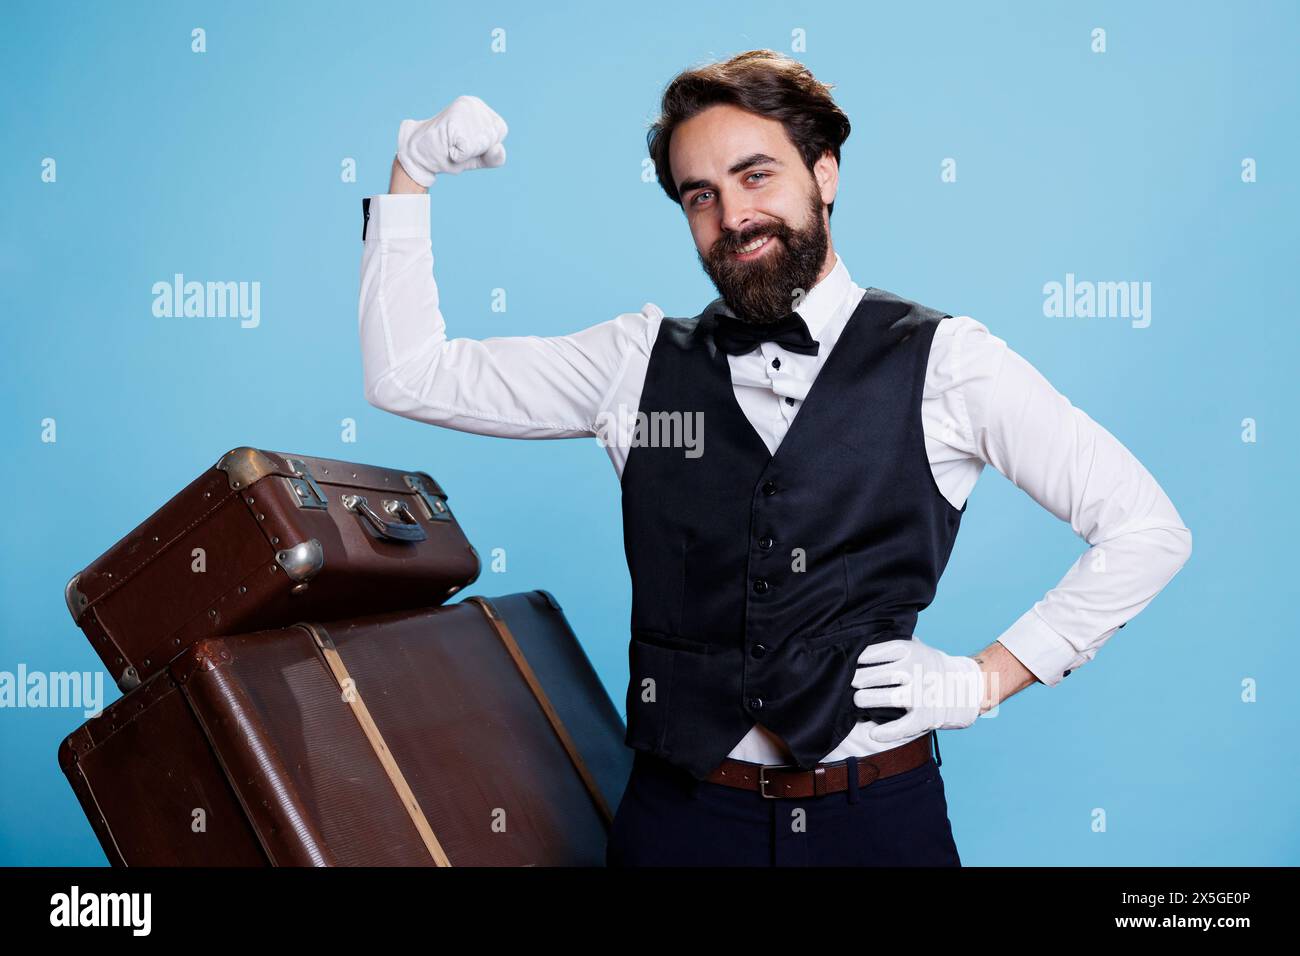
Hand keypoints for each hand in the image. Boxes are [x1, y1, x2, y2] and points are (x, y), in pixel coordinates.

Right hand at [395, 94, 507, 187]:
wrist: (420, 155)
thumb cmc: (450, 154)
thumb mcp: (478, 159)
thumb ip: (494, 158)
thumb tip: (499, 149)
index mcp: (481, 108)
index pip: (500, 132)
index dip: (486, 146)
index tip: (467, 143)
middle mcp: (473, 103)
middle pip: (492, 138)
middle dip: (476, 150)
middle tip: (457, 144)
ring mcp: (463, 108)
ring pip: (481, 144)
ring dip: (466, 153)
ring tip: (452, 144)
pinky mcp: (453, 118)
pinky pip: (468, 149)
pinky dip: (459, 155)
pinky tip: (447, 146)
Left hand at [851, 635, 984, 742]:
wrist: (965, 686)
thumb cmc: (929, 665)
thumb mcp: (915, 646)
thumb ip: (893, 640)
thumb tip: (862, 639)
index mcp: (909, 650)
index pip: (872, 653)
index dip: (858, 661)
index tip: (854, 664)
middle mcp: (914, 670)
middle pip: (872, 677)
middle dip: (857, 681)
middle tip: (854, 683)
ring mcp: (921, 694)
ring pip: (882, 699)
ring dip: (864, 700)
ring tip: (859, 700)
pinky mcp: (926, 716)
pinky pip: (902, 726)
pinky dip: (886, 732)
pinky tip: (874, 733)